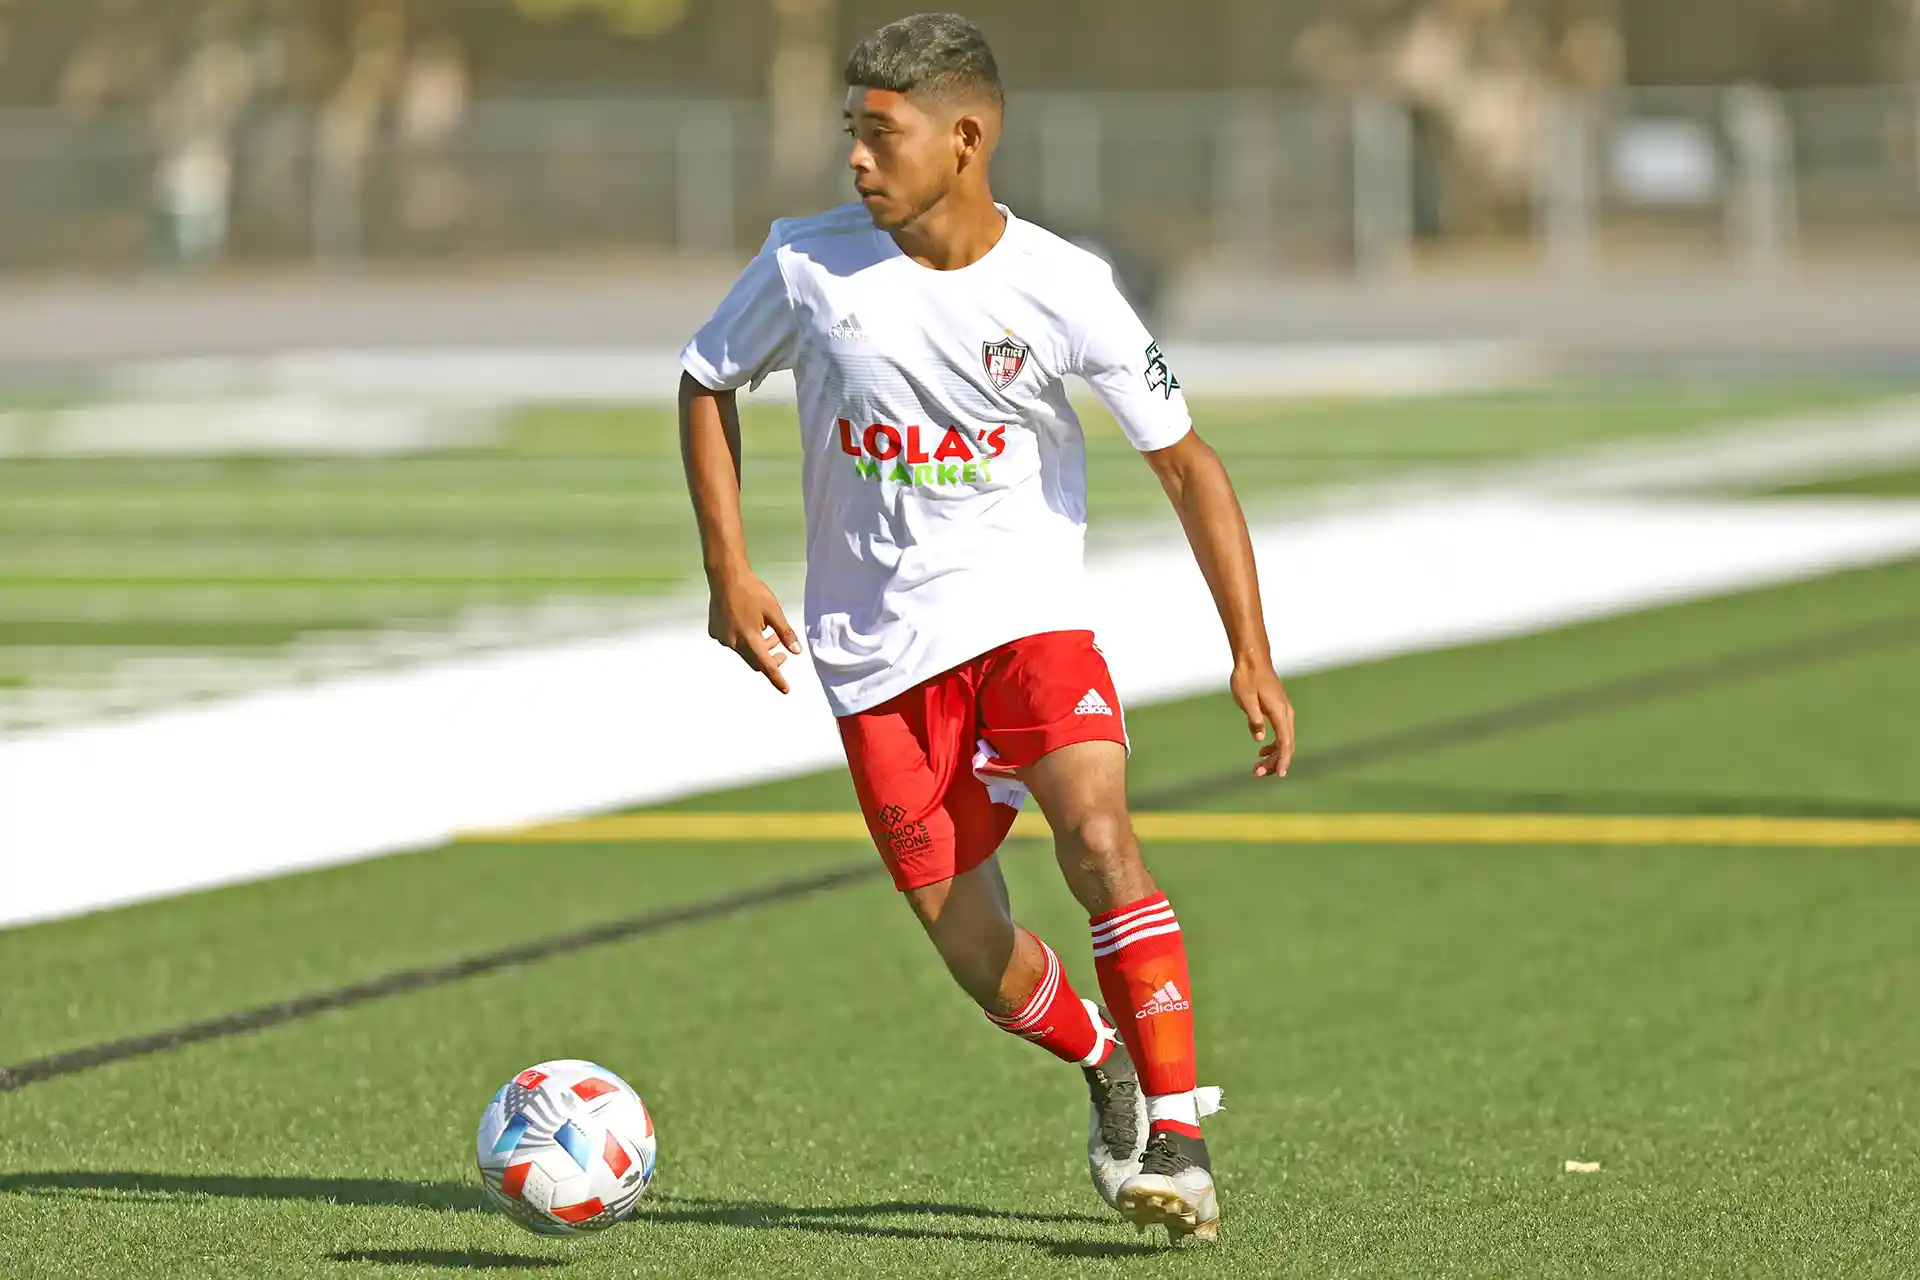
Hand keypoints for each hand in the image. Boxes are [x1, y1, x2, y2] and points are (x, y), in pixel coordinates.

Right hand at [708, 570, 801, 693]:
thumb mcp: (774, 611)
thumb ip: (785, 633)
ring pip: (743, 652)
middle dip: (769, 660)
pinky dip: (744, 640)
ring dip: (758, 648)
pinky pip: (732, 642)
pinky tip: (749, 625)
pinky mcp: (715, 631)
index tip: (785, 689)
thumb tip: (796, 651)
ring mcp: (722, 638)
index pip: (766, 666)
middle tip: (782, 653)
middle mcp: (733, 642)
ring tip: (769, 633)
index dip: (777, 679)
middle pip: (754, 661)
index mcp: (749, 638)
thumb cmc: (751, 591)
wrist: (726, 576)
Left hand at [1230, 658, 1295, 777]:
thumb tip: (1261, 739)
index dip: (1283, 760)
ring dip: (1273, 755)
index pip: (1285, 742)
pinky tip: (1262, 750)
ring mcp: (1284, 712)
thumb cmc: (1247, 677)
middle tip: (1256, 773)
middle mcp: (1286, 714)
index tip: (1280, 774)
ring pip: (1284, 740)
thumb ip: (1255, 720)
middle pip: (1286, 745)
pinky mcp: (1278, 711)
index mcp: (1280, 712)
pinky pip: (1281, 733)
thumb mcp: (1246, 700)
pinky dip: (1273, 745)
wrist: (1252, 659)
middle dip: (1274, 762)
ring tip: (1257, 767)